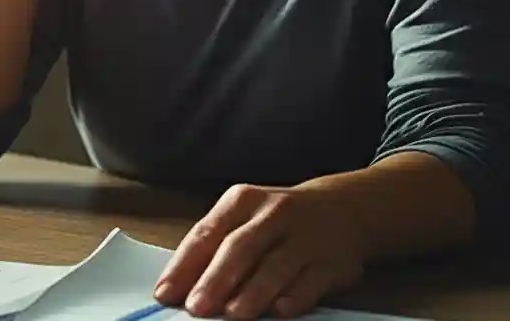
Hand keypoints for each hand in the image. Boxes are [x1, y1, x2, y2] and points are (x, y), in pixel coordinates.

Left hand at [155, 185, 368, 318]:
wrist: (343, 209)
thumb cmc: (277, 221)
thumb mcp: (245, 218)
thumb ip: (214, 248)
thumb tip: (180, 288)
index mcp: (242, 200)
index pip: (207, 232)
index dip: (184, 265)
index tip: (166, 292)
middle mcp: (274, 214)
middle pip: (240, 247)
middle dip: (216, 279)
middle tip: (196, 307)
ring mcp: (306, 236)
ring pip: (276, 265)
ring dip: (253, 291)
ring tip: (233, 314)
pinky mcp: (333, 261)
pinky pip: (312, 281)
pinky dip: (295, 295)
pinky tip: (280, 310)